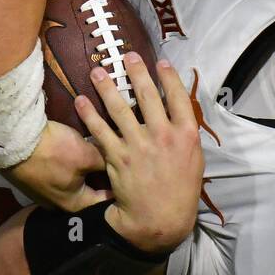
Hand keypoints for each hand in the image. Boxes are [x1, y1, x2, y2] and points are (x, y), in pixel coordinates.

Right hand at [3, 120, 111, 212]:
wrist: (14, 138)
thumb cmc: (54, 150)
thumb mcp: (86, 155)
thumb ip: (106, 161)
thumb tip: (119, 162)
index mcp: (75, 205)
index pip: (106, 202)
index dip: (120, 188)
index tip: (132, 178)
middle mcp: (59, 205)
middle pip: (88, 194)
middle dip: (101, 179)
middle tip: (118, 166)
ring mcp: (44, 194)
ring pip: (73, 184)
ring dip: (83, 172)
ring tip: (96, 157)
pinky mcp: (34, 180)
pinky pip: (58, 176)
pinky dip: (68, 167)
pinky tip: (73, 153)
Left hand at [76, 53, 202, 253]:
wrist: (159, 220)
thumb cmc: (180, 192)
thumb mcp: (194, 161)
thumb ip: (185, 135)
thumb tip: (178, 112)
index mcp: (186, 135)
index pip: (178, 97)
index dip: (169, 77)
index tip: (160, 62)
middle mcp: (163, 135)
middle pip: (148, 95)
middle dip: (135, 71)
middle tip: (126, 55)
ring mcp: (139, 145)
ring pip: (119, 108)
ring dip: (107, 86)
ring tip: (97, 72)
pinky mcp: (118, 157)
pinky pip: (100, 130)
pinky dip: (89, 114)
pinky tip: (81, 101)